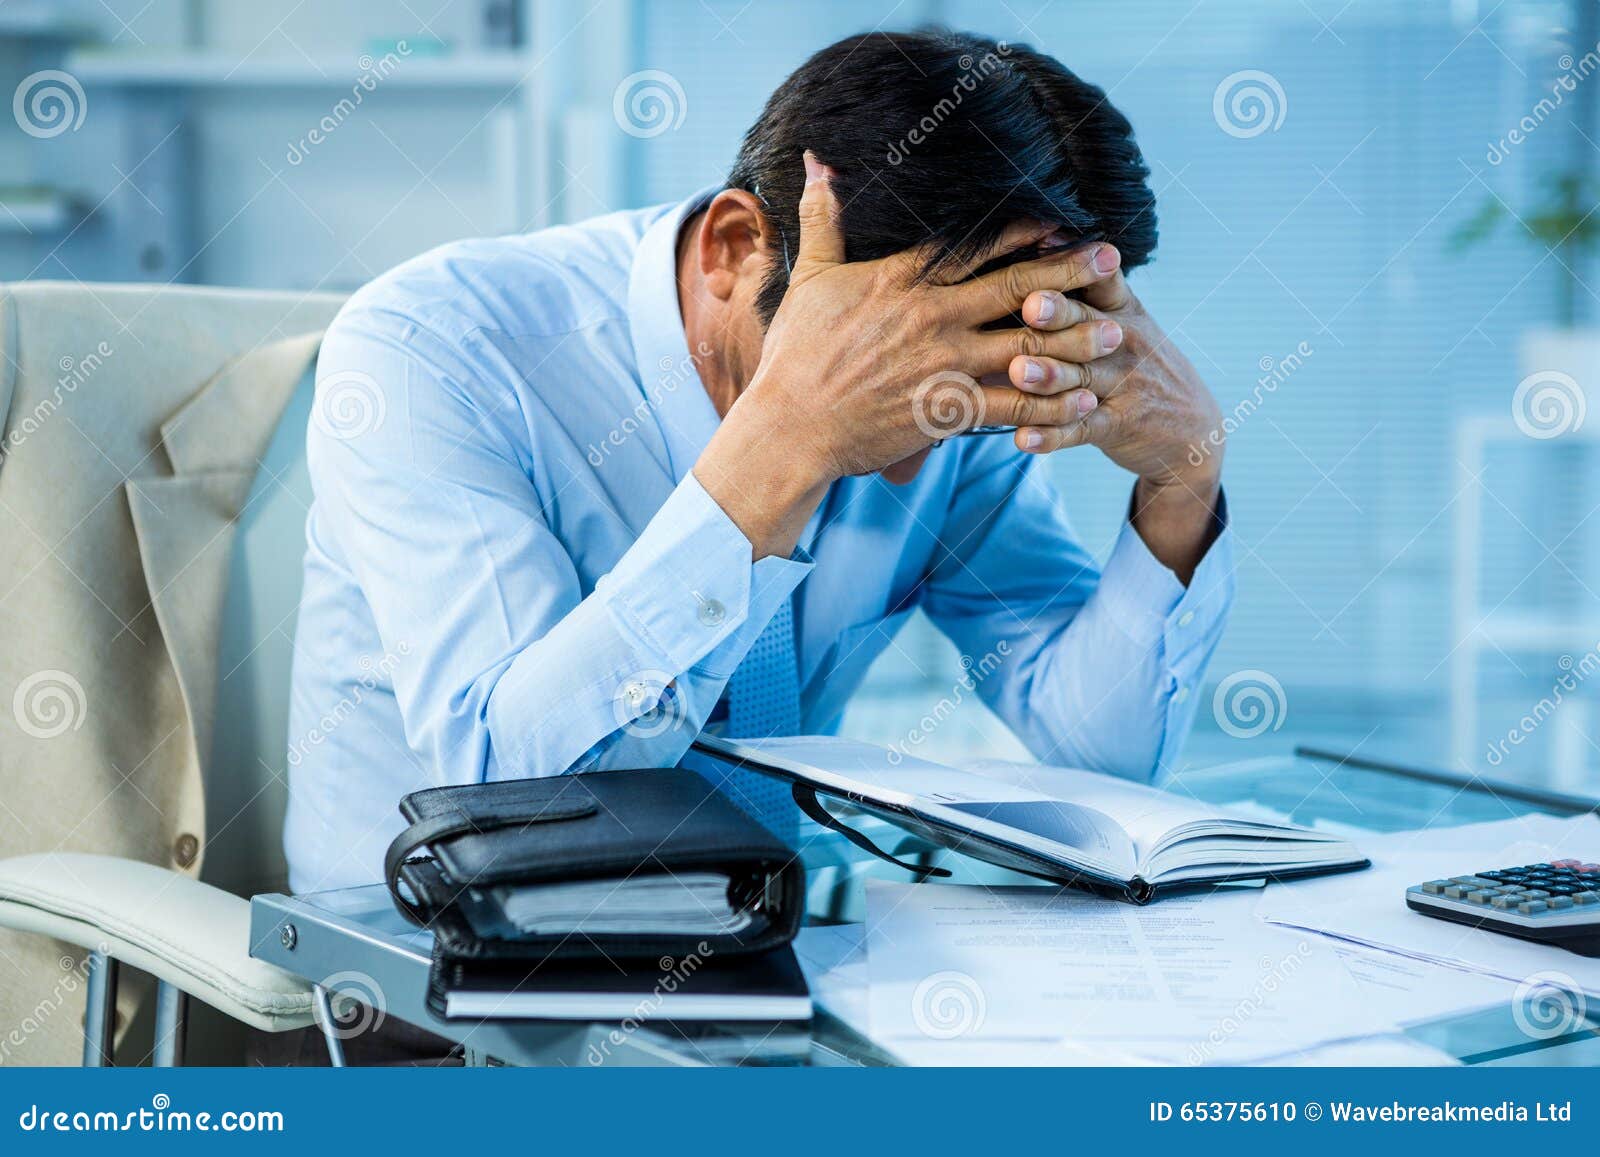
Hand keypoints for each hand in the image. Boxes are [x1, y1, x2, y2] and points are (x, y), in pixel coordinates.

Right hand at [697, 151, 1124, 555]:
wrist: (790, 426)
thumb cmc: (795, 353)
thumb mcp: (808, 274)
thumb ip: (822, 215)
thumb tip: (816, 160)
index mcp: (903, 280)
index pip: (975, 246)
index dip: (1023, 231)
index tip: (1061, 220)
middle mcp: (933, 316)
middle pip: (1016, 288)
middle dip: (1069, 272)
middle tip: (1113, 258)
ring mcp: (944, 364)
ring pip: (1026, 347)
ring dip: (1075, 340)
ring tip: (1117, 332)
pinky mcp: (948, 411)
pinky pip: (1014, 406)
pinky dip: (1052, 404)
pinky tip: (1085, 401)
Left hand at [1009, 251, 1225, 580]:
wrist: (1193, 429)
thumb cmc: (1140, 364)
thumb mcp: (1127, 319)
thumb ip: (1087, 289)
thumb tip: (1036, 237)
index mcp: (1122, 309)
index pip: (1101, 279)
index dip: (1077, 261)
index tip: (1048, 242)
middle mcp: (1123, 342)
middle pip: (1086, 324)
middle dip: (1058, 315)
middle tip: (1031, 306)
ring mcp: (1122, 385)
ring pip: (1081, 378)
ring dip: (1048, 376)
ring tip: (1019, 373)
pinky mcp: (1117, 427)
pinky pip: (1080, 431)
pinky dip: (1051, 436)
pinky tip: (1022, 438)